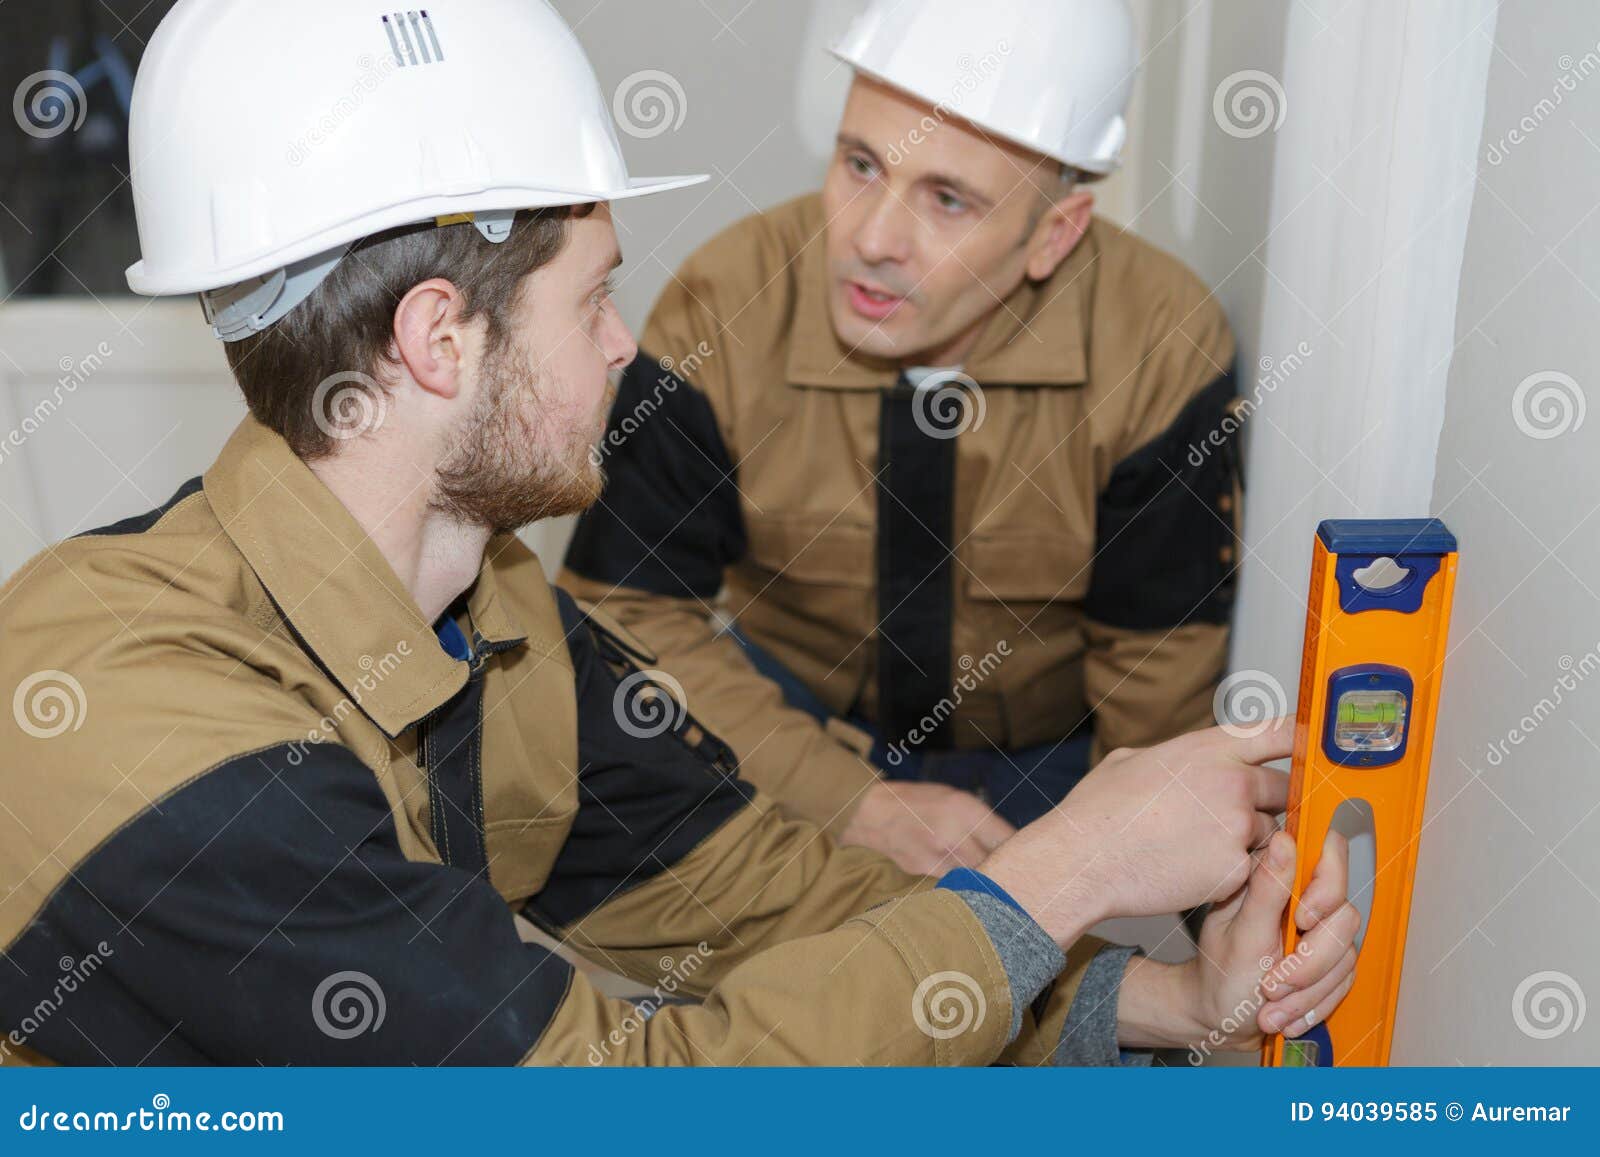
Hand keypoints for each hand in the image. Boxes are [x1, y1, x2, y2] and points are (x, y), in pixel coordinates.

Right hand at [837, 780, 1014, 875]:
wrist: (870, 811)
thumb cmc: (917, 802)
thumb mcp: (953, 798)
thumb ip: (979, 820)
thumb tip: (1007, 843)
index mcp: (966, 809)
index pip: (1007, 839)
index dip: (1020, 853)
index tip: (1026, 861)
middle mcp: (955, 831)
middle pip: (996, 864)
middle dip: (1006, 872)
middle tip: (1013, 879)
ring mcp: (938, 853)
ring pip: (976, 879)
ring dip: (985, 884)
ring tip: (993, 887)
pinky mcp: (923, 871)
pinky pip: (953, 884)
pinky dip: (962, 888)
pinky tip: (965, 889)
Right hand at [978, 721, 1292, 948]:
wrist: (1082, 860)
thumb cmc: (1096, 812)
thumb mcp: (1130, 760)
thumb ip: (1173, 755)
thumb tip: (1180, 758)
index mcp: (1208, 749)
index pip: (1280, 732)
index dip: (1302, 738)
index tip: (1312, 747)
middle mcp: (1232, 783)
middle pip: (1283, 789)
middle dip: (1266, 804)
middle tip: (1231, 818)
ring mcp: (1238, 828)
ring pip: (1269, 835)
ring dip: (1248, 843)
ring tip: (1197, 850)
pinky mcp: (1235, 871)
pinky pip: (1251, 873)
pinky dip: (1230, 877)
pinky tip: (1192, 874)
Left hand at [1180, 828, 1360, 1051]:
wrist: (1218, 1020)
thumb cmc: (1219, 975)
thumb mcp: (1241, 934)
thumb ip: (1267, 889)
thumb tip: (1285, 840)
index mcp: (1275, 878)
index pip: (1327, 854)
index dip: (1326, 887)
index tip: (1301, 921)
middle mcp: (1303, 901)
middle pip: (1344, 915)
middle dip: (1310, 962)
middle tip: (1271, 985)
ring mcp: (1319, 934)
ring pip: (1346, 955)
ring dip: (1307, 992)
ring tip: (1269, 1008)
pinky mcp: (1330, 964)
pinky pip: (1344, 982)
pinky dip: (1314, 1006)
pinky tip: (1284, 1016)